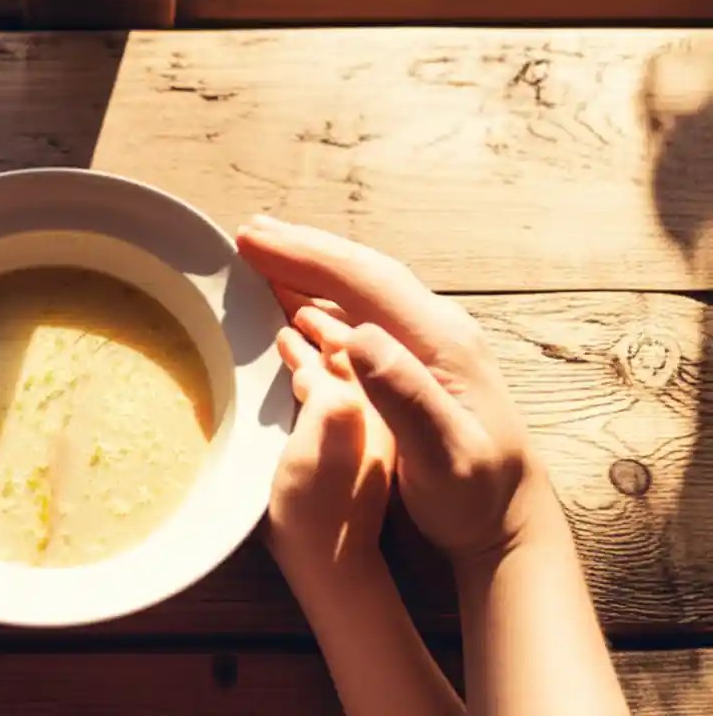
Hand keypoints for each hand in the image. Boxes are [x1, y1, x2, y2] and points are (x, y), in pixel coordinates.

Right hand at [238, 215, 551, 564]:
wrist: (509, 523)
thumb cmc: (475, 497)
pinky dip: (322, 302)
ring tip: (263, 253)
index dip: (306, 256)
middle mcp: (434, 330)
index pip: (364, 279)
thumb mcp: (442, 454)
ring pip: (359, 291)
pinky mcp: (413, 366)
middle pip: (360, 272)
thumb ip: (403, 394)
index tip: (253, 241)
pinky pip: (360, 317)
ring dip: (309, 270)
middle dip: (301, 249)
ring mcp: (425, 345)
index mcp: (438, 340)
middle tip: (247, 232)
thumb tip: (356, 335)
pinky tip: (296, 306)